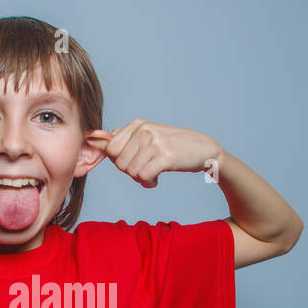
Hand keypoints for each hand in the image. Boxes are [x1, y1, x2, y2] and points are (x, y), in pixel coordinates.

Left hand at [92, 120, 221, 187]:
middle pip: (119, 163)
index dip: (119, 162)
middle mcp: (144, 130)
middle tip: (145, 171)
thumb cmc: (174, 146)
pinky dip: (148, 183)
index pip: (110, 149)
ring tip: (153, 175)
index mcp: (138, 125)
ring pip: (131, 172)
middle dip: (130, 172)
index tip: (133, 163)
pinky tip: (156, 180)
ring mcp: (154, 142)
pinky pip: (143, 176)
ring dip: (141, 179)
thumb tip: (104, 139)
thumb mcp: (150, 136)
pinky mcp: (165, 156)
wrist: (203, 149)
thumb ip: (127, 138)